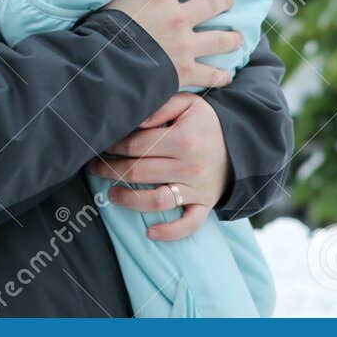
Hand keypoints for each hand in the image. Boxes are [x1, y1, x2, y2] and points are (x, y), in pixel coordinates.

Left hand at [86, 93, 231, 240]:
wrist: (242, 143)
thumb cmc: (207, 122)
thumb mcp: (188, 103)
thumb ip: (161, 106)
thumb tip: (136, 120)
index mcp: (183, 138)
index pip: (136, 145)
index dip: (113, 145)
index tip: (101, 144)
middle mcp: (190, 165)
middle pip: (139, 172)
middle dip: (111, 170)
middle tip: (94, 168)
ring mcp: (198, 188)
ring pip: (157, 200)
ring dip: (129, 200)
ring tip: (111, 194)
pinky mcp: (205, 205)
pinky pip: (188, 224)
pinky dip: (170, 232)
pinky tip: (149, 232)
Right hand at [107, 0, 238, 89]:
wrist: (105, 66)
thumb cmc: (106, 31)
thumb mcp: (118, 0)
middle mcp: (179, 19)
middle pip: (214, 4)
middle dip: (225, 0)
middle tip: (229, 0)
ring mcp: (185, 46)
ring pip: (221, 39)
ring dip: (233, 38)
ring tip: (238, 37)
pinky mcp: (186, 71)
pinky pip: (211, 74)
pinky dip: (221, 76)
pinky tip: (227, 76)